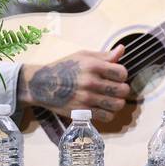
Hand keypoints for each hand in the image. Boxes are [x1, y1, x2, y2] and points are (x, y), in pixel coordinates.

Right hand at [18, 45, 137, 121]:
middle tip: (115, 89)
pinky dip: (108, 113)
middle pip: (123, 90)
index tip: (116, 76)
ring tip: (111, 99)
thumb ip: (104, 55)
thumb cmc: (64, 67)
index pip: (122, 73)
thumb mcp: (83, 56)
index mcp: (92, 66)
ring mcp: (86, 98)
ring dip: (117, 102)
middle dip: (122, 89)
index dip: (122, 75)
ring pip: (117, 105)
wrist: (42, 85)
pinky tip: (103, 108)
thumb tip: (122, 49)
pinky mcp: (82, 112)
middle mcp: (90, 82)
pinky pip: (107, 116)